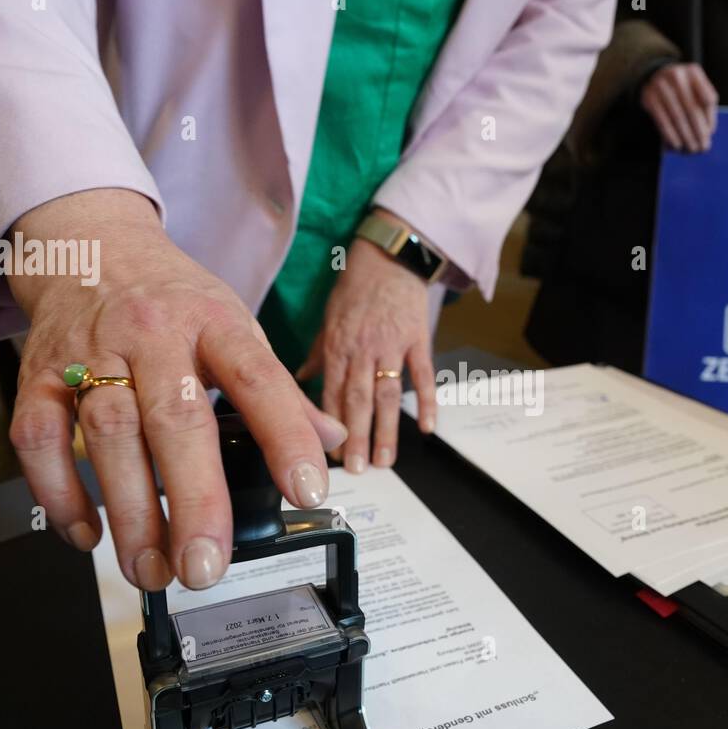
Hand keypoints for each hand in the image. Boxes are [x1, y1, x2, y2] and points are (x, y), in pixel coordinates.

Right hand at [7, 188, 347, 590]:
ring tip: (152, 570)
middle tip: (207, 566)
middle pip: (175, 420)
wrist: (89, 244)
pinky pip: (39, 438)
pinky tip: (86, 534)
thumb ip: (279, 392)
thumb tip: (331, 440)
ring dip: (129, 513)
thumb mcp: (234, 326)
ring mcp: (90, 353)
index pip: (257, 377)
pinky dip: (58, 492)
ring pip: (109, 437)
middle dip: (193, 500)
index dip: (285, 434)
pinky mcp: (39, 374)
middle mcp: (152, 336)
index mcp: (213, 323)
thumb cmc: (171, 299)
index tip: (307, 490)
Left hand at [297, 210, 437, 472]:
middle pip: (358, 400)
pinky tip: (428, 428)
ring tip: (386, 461)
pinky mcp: (418, 340)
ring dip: (387, 430)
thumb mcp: (328, 319)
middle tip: (357, 470)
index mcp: (337, 347)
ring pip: (388, 394)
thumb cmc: (355, 289)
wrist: (389, 258)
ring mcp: (392, 346)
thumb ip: (317, 354)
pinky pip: (424, 375)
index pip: (331, 393)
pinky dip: (427, 402)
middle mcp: (363, 350)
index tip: (327, 455)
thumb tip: (299, 381)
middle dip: (356, 438)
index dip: (329, 426)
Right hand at [639, 62, 717, 151]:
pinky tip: (676, 145)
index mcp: (694, 72)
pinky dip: (671, 135)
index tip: (710, 133)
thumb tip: (708, 132)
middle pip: (693, 109)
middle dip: (699, 132)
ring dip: (686, 137)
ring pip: (678, 117)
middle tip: (702, 148)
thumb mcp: (694, 88)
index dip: (710, 119)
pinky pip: (662, 121)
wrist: (652, 78)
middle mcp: (677, 76)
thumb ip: (703, 104)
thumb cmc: (680, 88)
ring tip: (691, 149)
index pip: (709, 99)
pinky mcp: (649, 98)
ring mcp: (661, 86)